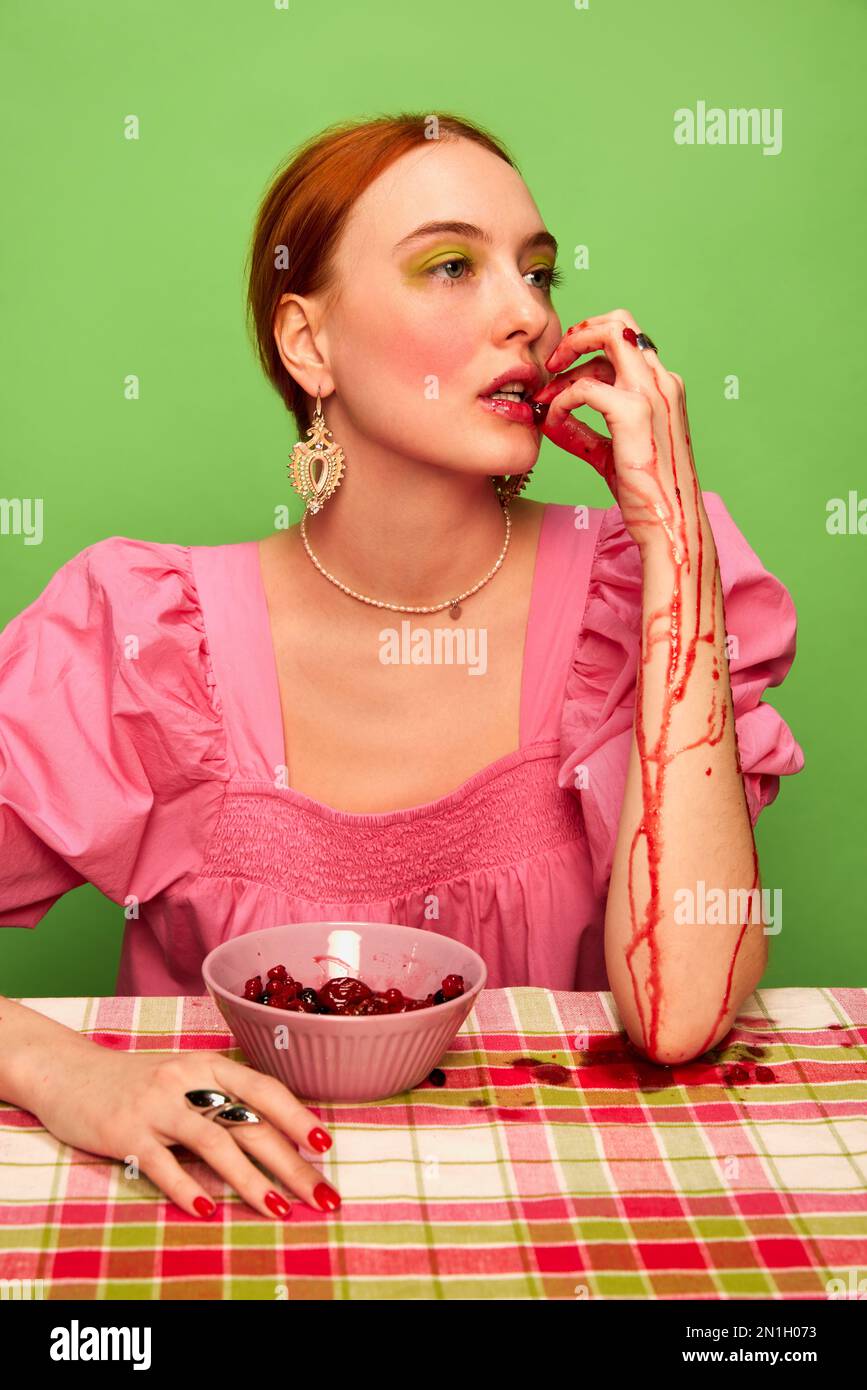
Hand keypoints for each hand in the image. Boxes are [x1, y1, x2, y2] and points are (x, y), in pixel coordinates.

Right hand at [25, 1038, 338, 1219]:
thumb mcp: (185, 1079)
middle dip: (290, 1162)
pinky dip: (186, 1187)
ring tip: (279, 1210)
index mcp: (208, 1065)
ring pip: (213, 1143)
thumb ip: (222, 1101)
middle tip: (321, 1194)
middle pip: (248, 1123)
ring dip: (250, 1180)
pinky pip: (161, 1163)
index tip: (325, 1145)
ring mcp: (156, 1106)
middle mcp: (187, 1081)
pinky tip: (207, 1210)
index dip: (296, 1116)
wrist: (68, 1071)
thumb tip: (274, 1138)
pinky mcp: (125, 1132)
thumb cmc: (138, 1082)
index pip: (263, 1089)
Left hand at [532, 308, 704, 556]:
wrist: (669, 523)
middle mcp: (662, 381)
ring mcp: (651, 393)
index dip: (589, 343)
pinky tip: (553, 422)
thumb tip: (555, 420)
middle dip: (578, 334)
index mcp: (663, 388)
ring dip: (567, 362)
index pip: (625, 340)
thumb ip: (589, 430)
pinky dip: (562, 400)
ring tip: (546, 398)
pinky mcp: (634, 412)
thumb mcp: (613, 453)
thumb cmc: (645, 494)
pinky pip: (585, 387)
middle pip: (619, 322)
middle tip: (552, 364)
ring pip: (607, 336)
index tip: (562, 368)